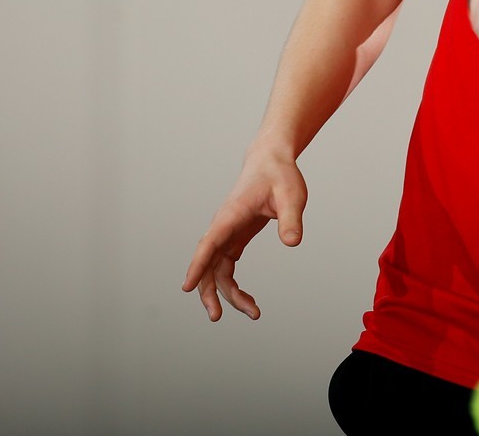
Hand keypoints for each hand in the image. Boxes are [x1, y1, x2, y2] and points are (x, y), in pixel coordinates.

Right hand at [180, 146, 306, 320]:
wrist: (271, 162)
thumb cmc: (280, 175)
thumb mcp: (291, 194)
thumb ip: (291, 218)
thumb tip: (292, 243)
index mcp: (231, 215)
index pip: (209, 243)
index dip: (197, 265)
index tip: (186, 287)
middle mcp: (223, 227)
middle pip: (207, 264)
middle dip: (208, 291)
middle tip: (217, 316)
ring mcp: (227, 234)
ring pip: (217, 270)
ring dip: (227, 293)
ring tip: (253, 312)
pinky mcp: (235, 238)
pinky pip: (226, 267)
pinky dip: (233, 285)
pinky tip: (246, 299)